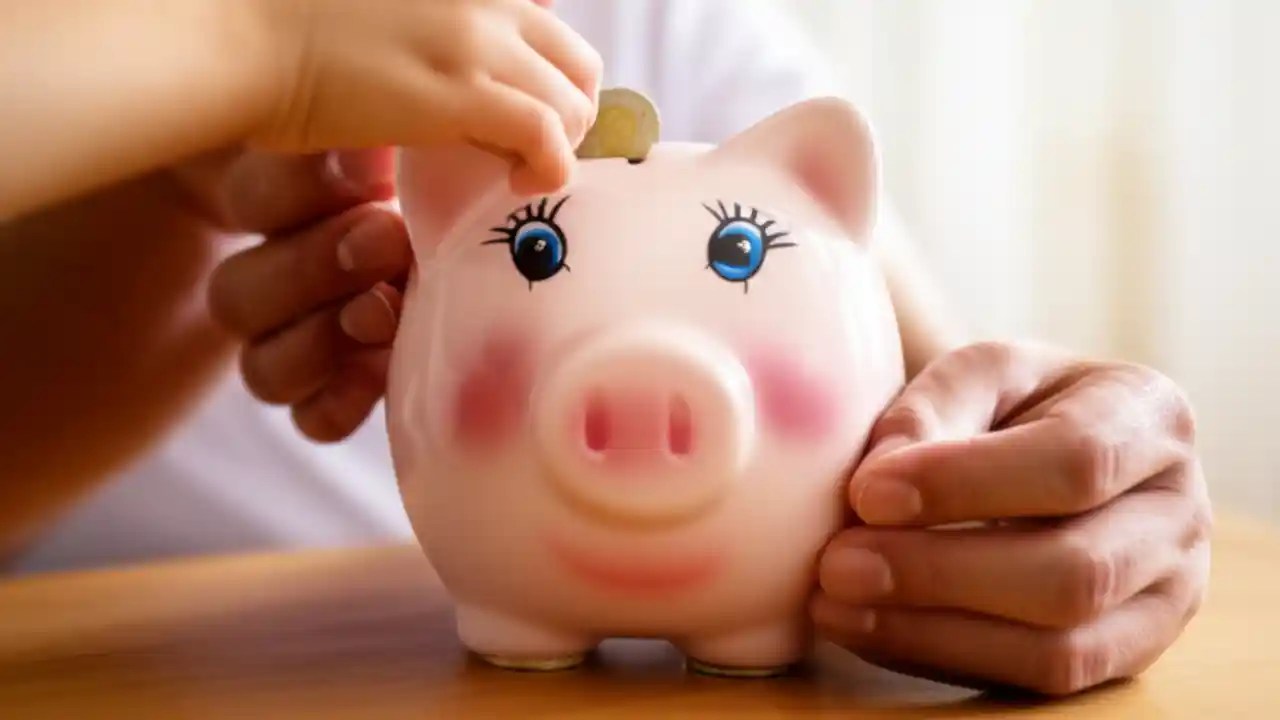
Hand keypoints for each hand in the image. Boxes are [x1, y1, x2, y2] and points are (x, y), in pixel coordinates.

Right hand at [202, 148, 410, 441]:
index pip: (254, 200)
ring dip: (321, 342)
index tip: (372, 177)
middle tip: (387, 241)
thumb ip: (375, 156)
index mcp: (274, 206)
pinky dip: (340, 404)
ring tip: (385, 313)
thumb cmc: (421, 184)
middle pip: (240, 293)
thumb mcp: (397, 161)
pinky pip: (311, 419)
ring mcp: (290, 348)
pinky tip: (379, 376)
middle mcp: (266, 280)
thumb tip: (379, 137)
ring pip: (261, 368)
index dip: (304, 192)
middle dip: (316, 268)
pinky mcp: (331, 397)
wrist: (457, 246)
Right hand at [253, 0, 599, 193]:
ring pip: (575, 102)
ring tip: (513, 169)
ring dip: (559, 146)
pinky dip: (548, 169)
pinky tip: (515, 185)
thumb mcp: (382, 5)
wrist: (242, 37)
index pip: (549, 19)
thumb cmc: (284, 23)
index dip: (546, 70)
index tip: (520, 103)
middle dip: (568, 110)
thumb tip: (447, 64)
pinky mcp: (463, 94)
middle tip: (525, 145)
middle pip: (579, 60)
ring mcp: (477, 41)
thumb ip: (430, 21)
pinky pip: (548, 136)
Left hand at [810, 341, 1210, 695]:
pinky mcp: (1127, 653)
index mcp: (1150, 415)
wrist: (1048, 446)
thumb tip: (877, 488)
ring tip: (834, 604)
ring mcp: (1166, 595)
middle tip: (836, 564)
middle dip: (939, 573)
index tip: (867, 492)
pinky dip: (941, 655)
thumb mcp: (977, 376)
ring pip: (1060, 645)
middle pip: (1073, 571)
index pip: (1074, 461)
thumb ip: (933, 412)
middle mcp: (1177, 511)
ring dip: (931, 630)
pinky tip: (867, 628)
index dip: (964, 484)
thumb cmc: (1009, 404)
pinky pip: (1038, 680)